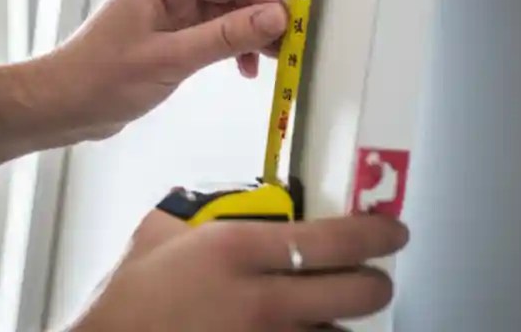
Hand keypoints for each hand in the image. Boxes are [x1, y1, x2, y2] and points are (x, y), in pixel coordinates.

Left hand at [38, 0, 287, 140]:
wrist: (61, 107)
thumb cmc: (102, 79)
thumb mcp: (169, 59)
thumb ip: (224, 37)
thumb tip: (276, 18)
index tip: (284, 21)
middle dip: (262, 11)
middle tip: (287, 45)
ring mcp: (171, 11)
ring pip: (227, 9)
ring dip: (252, 31)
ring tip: (272, 61)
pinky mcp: (172, 36)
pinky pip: (215, 31)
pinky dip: (234, 46)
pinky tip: (245, 70)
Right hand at [71, 210, 408, 330]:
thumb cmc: (127, 301)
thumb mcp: (160, 233)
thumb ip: (202, 212)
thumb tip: (233, 201)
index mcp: (237, 250)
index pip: (335, 238)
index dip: (378, 233)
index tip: (393, 231)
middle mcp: (261, 300)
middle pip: (360, 293)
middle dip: (376, 284)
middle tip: (371, 276)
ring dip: (341, 324)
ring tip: (331, 314)